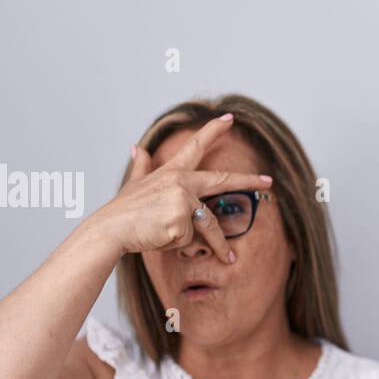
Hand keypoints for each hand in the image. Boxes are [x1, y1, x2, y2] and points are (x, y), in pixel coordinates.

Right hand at [90, 114, 272, 261]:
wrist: (109, 231)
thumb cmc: (123, 211)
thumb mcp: (134, 185)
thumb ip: (142, 166)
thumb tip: (137, 147)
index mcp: (172, 173)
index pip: (196, 147)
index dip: (213, 131)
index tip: (230, 119)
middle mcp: (181, 183)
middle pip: (222, 181)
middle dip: (248, 181)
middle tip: (269, 182)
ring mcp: (182, 201)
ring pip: (208, 225)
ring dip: (218, 246)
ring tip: (226, 259)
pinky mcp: (181, 221)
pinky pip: (191, 239)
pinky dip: (180, 245)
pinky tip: (162, 239)